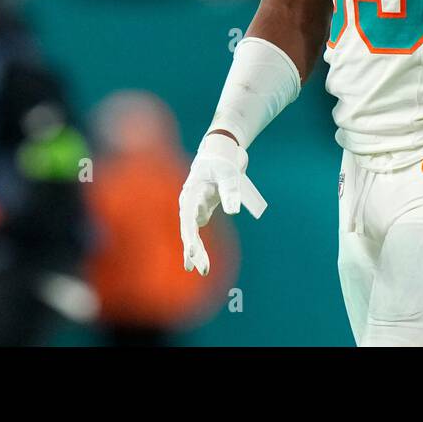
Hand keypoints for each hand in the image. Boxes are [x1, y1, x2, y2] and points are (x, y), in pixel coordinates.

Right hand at [179, 132, 266, 274]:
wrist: (219, 151)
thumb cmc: (222, 161)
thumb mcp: (229, 173)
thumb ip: (230, 190)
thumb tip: (233, 211)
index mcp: (192, 191)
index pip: (189, 216)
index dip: (190, 234)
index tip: (192, 251)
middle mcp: (189, 201)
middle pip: (188, 229)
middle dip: (194, 249)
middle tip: (203, 269)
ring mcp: (193, 207)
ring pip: (190, 233)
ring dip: (194, 251)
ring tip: (198, 270)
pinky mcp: (200, 211)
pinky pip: (195, 232)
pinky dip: (195, 247)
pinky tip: (193, 262)